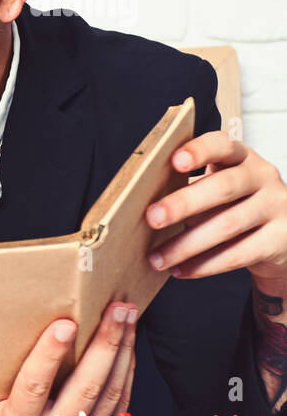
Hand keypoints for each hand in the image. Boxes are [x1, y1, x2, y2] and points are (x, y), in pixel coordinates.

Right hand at [0, 300, 137, 415]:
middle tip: (116, 311)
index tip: (65, 324)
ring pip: (110, 394)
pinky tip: (128, 348)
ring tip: (128, 319)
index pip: (35, 385)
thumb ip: (11, 378)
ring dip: (123, 353)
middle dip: (104, 344)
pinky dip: (126, 373)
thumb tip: (34, 331)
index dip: (50, 354)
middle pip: (85, 387)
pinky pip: (119, 404)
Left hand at [146, 131, 286, 289]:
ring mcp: (276, 207)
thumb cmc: (234, 205)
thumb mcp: (215, 189)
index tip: (175, 161)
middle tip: (152, 218)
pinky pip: (238, 254)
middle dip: (183, 204)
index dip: (200, 151)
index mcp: (241, 157)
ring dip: (186, 244)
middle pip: (223, 187)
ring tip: (158, 258)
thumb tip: (142, 206)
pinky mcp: (280, 239)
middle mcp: (263, 177)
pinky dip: (204, 265)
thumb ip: (188, 188)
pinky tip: (180, 270)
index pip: (223, 145)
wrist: (279, 238)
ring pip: (228, 225)